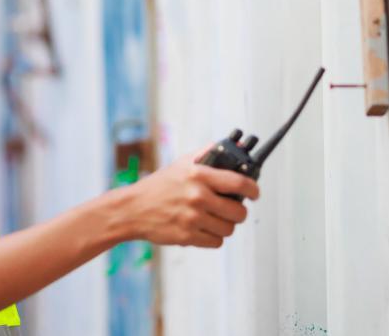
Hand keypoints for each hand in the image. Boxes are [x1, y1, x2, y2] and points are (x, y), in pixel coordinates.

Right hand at [122, 146, 259, 247]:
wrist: (133, 209)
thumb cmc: (158, 186)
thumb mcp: (181, 164)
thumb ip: (205, 154)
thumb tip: (227, 146)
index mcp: (198, 175)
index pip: (238, 183)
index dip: (253, 189)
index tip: (254, 192)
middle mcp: (197, 196)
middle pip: (239, 212)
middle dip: (238, 211)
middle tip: (232, 209)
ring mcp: (193, 218)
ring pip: (229, 229)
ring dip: (225, 225)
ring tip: (215, 219)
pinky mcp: (187, 236)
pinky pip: (216, 242)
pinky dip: (213, 237)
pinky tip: (203, 228)